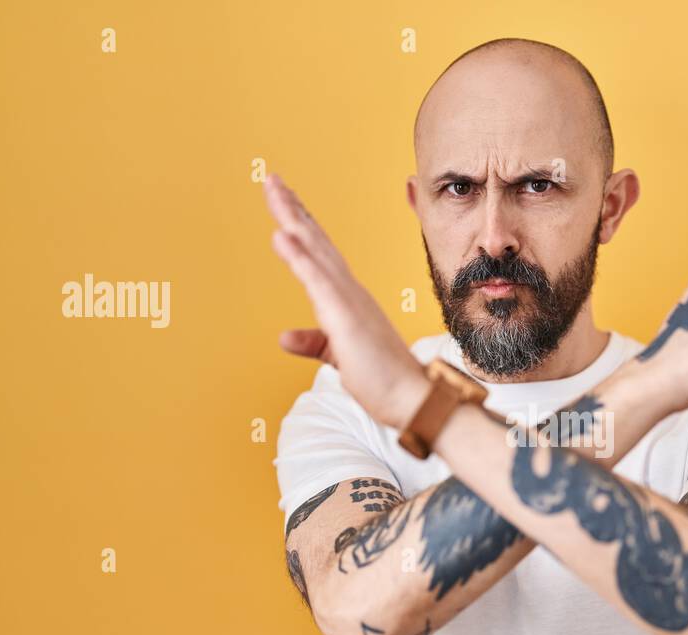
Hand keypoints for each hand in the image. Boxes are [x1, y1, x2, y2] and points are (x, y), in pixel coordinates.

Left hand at [264, 173, 427, 428]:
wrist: (415, 400)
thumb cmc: (385, 381)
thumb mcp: (340, 357)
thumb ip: (314, 343)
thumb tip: (284, 337)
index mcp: (350, 301)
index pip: (321, 258)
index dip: (304, 229)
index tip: (287, 205)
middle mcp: (351, 293)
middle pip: (317, 244)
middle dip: (293, 211)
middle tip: (272, 180)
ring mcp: (349, 302)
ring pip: (316, 253)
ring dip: (294, 220)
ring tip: (275, 190)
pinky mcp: (347, 317)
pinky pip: (319, 282)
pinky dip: (301, 257)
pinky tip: (283, 235)